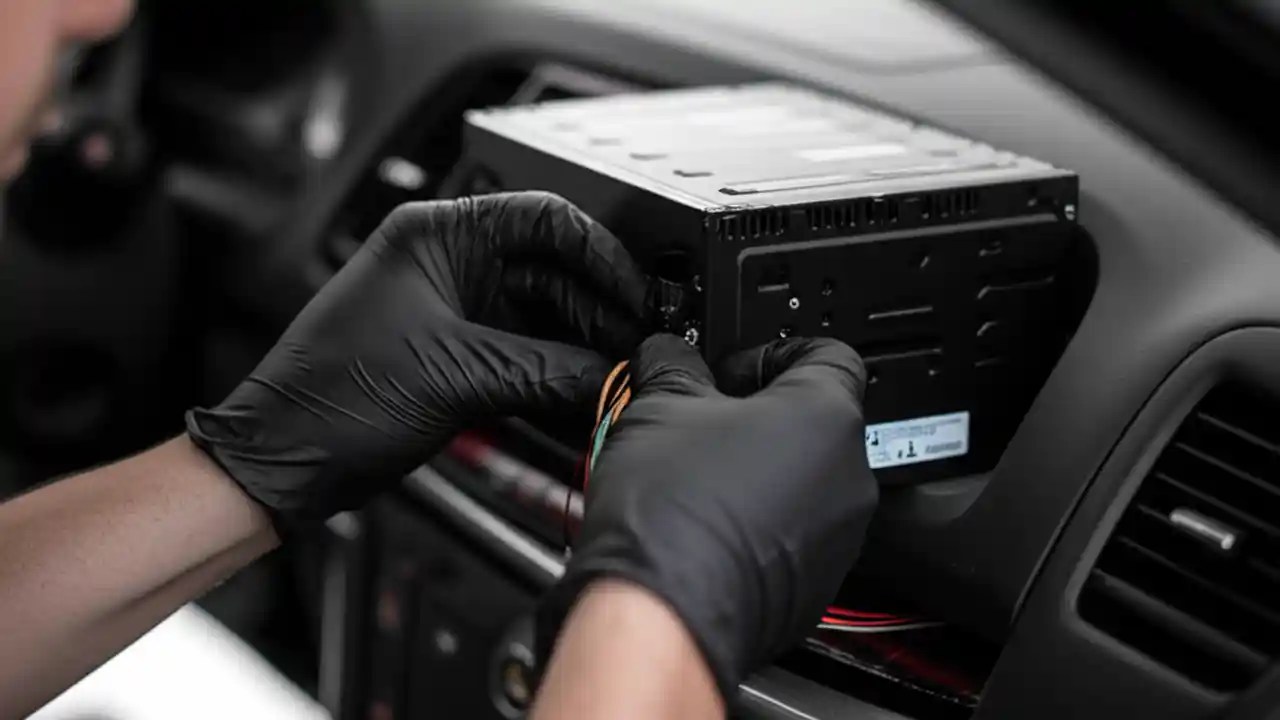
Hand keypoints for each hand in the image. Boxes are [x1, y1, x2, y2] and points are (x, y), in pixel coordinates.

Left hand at [187, 191, 647, 526]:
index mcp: (439, 236)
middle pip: (552, 273)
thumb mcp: (455, 377)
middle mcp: (451, 265)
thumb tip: (610, 373)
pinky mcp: (459, 357)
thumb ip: (545, 371)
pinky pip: (526, 357)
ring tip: (618, 378)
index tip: (636, 296)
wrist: (282, 460)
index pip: (545, 219)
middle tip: (634, 350)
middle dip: (597, 313)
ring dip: (582, 350)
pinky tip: (586, 398)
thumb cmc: (331, 398)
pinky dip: (556, 378)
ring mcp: (456, 313)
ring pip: (544, 319)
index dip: (601, 255)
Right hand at [538, 334, 876, 700]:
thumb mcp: (658, 406)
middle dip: (754, 416)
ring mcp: (838, 537)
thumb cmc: (673, 514)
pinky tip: (702, 527)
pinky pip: (792, 536)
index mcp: (826, 416)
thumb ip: (673, 365)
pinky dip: (756, 524)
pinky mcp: (815, 587)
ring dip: (754, 472)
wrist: (666, 615)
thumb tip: (667, 355)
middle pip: (811, 422)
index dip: (770, 353)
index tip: (729, 370)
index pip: (826, 351)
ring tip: (692, 479)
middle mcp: (849, 477)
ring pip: (801, 483)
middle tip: (697, 422)